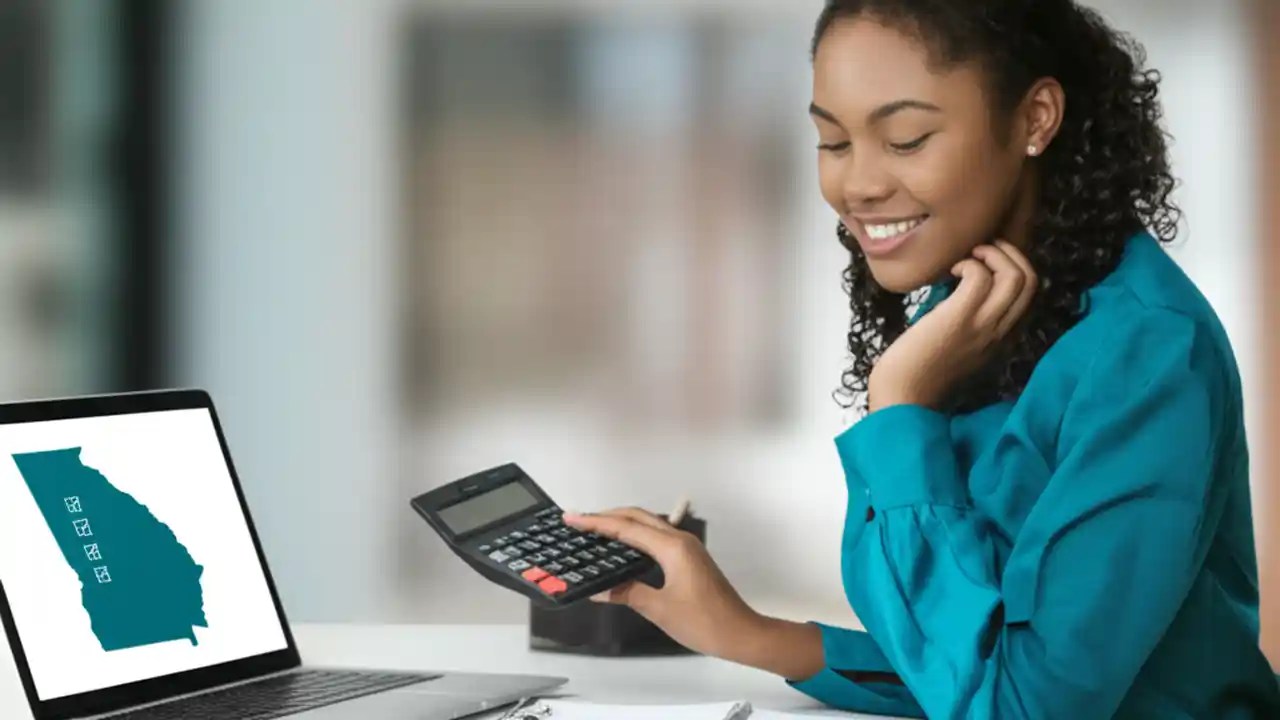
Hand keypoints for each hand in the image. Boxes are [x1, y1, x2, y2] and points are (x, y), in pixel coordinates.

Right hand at [561, 508, 760, 658]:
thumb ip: (627, 593)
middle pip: (638, 517)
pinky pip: (657, 537)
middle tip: (579, 520)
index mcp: (672, 548)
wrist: (740, 633)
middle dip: (607, 516)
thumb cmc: (704, 622)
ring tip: (595, 530)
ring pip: (649, 525)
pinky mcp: (689, 558)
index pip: (627, 528)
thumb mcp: (659, 609)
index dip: (596, 522)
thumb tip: (599, 589)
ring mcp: (687, 547)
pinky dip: (636, 536)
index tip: (572, 519)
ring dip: (622, 523)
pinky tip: (623, 547)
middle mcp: (680, 540)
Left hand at [868, 240, 1036, 410]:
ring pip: (1016, 277)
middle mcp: (1002, 333)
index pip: (1031, 295)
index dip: (1016, 267)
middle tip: (980, 250)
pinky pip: (980, 277)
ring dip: (992, 254)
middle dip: (1010, 253)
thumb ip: (970, 321)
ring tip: (967, 258)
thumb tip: (961, 286)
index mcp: (1003, 339)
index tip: (989, 261)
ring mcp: (983, 326)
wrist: (903, 397)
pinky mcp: (959, 319)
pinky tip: (950, 272)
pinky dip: (968, 264)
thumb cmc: (920, 370)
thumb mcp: (959, 344)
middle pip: (1032, 281)